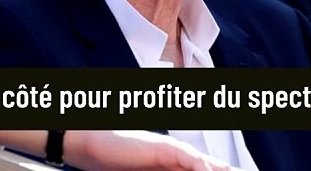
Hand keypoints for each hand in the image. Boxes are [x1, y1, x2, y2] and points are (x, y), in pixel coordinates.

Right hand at [67, 130, 239, 170]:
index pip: (204, 170)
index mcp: (173, 164)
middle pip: (210, 167)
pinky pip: (186, 157)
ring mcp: (171, 149)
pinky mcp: (162, 146)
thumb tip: (185, 170)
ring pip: (203, 163)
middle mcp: (177, 156)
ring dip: (219, 170)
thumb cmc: (112, 161)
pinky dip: (200, 165)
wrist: (91, 142)